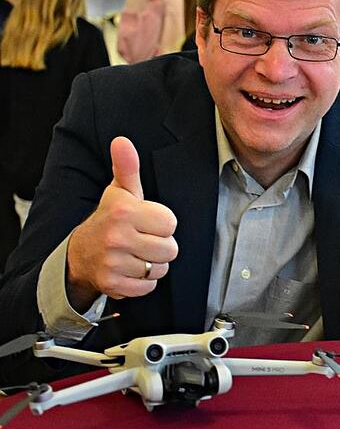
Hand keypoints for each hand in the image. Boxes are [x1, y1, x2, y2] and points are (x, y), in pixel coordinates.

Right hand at [66, 137, 177, 310]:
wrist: (80, 253)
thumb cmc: (110, 219)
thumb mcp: (120, 192)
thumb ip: (127, 167)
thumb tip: (122, 141)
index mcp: (124, 212)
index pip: (170, 223)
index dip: (163, 224)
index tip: (148, 222)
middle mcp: (116, 237)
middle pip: (170, 249)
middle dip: (161, 246)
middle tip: (144, 240)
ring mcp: (113, 262)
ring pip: (160, 269)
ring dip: (153, 264)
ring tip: (137, 254)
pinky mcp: (112, 284)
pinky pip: (147, 287)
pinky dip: (143, 282)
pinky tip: (131, 269)